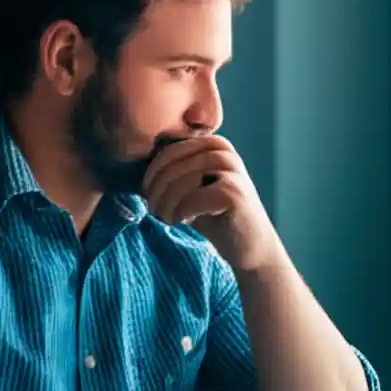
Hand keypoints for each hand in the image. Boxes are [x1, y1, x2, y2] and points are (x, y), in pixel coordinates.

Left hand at [142, 136, 282, 272]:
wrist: (250, 245)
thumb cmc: (215, 215)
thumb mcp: (192, 186)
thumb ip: (175, 167)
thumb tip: (141, 151)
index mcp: (214, 144)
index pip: (168, 148)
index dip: (152, 173)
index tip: (149, 196)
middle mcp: (225, 152)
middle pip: (172, 162)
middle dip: (156, 189)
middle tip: (155, 211)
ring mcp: (232, 171)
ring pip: (180, 179)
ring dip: (165, 203)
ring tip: (167, 218)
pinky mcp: (233, 193)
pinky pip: (191, 199)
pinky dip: (180, 213)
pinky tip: (186, 222)